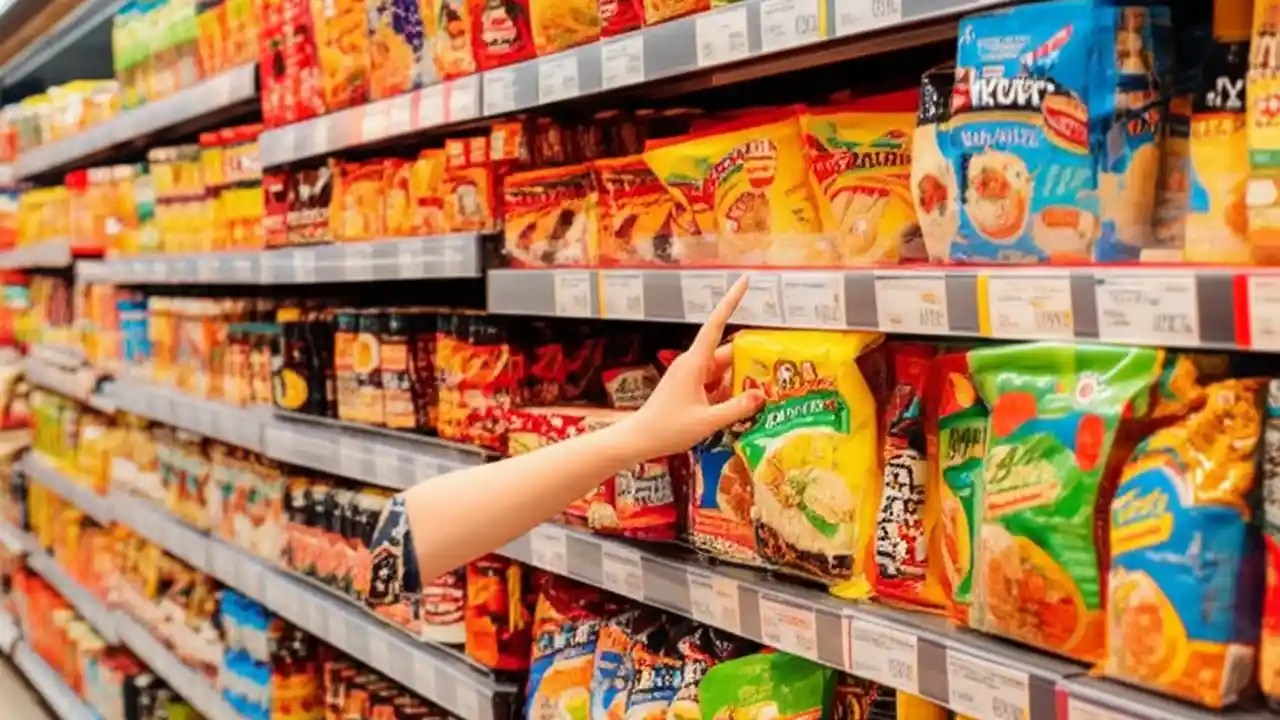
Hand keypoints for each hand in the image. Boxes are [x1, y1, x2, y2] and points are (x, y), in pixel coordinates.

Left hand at [624, 275, 765, 457]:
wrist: (638, 439)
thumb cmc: (667, 428)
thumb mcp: (707, 421)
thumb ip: (736, 408)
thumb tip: (761, 395)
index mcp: (694, 362)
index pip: (716, 324)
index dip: (731, 301)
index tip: (744, 281)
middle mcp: (693, 364)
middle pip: (727, 353)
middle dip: (750, 359)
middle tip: (775, 368)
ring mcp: (690, 376)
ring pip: (723, 370)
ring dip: (740, 380)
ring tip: (763, 393)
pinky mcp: (690, 388)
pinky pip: (716, 383)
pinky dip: (729, 391)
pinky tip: (743, 406)